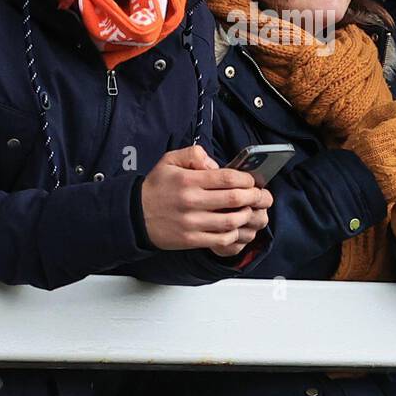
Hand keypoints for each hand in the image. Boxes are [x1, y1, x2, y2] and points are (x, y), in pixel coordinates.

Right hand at [140, 145, 272, 256]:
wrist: (134, 215)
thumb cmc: (155, 187)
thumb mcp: (169, 160)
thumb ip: (194, 155)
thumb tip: (216, 164)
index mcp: (189, 180)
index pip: (227, 178)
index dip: (247, 179)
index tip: (253, 180)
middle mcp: (192, 201)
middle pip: (234, 199)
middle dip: (255, 197)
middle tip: (262, 196)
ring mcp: (192, 223)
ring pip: (231, 221)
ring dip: (247, 216)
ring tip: (252, 211)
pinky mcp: (191, 240)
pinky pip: (220, 239)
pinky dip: (234, 235)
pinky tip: (237, 228)